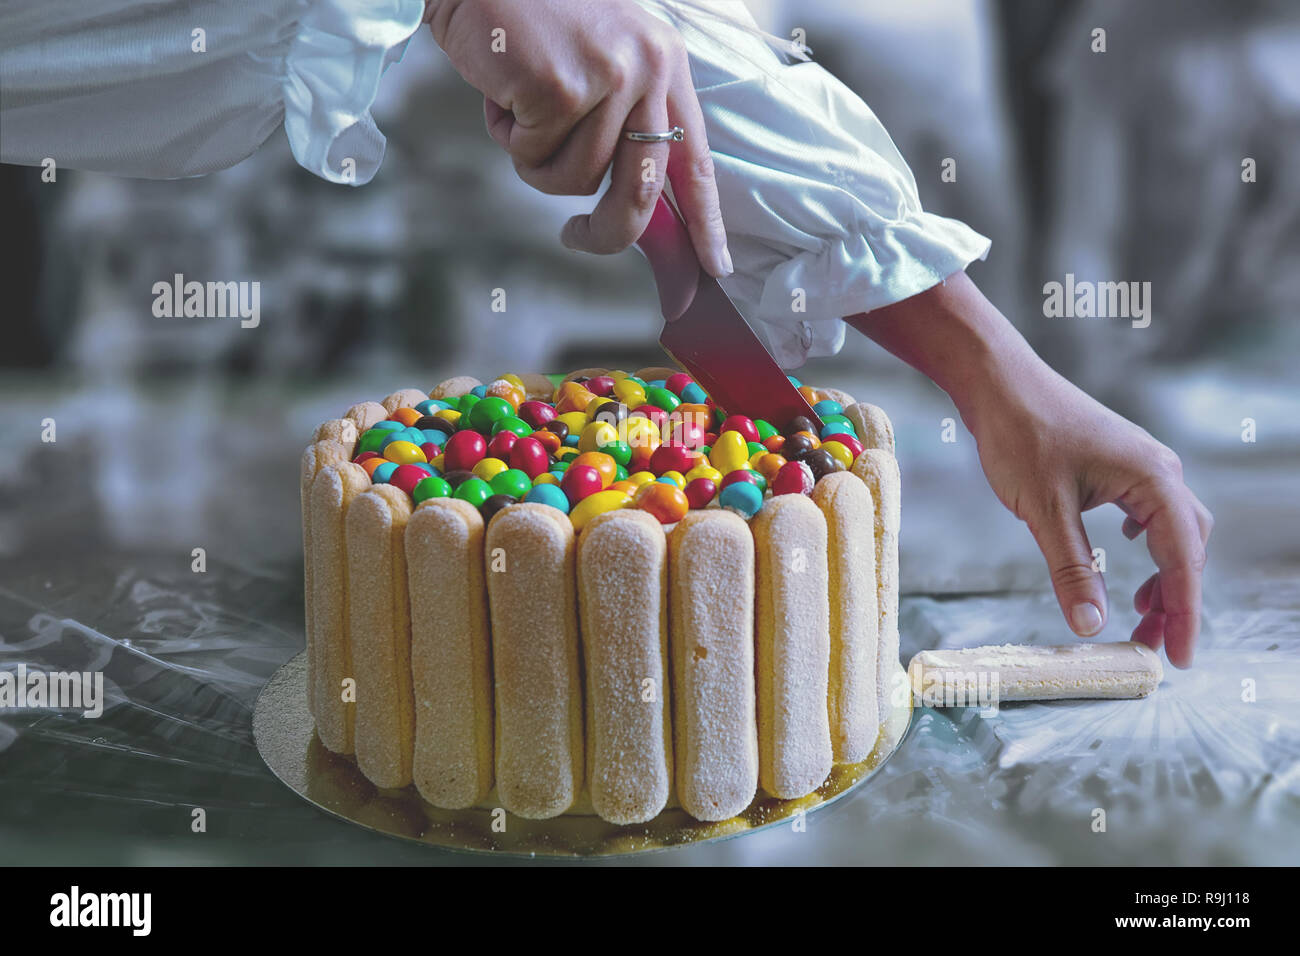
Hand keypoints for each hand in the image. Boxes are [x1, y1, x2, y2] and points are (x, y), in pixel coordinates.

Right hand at [427, 0, 731, 275]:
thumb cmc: (531, 21)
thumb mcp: (599, 61)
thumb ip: (623, 120)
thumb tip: (634, 202)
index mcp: (666, 63)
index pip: (695, 157)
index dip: (706, 219)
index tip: (717, 265)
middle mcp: (648, 68)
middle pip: (641, 189)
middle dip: (608, 231)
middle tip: (575, 238)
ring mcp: (607, 78)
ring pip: (575, 180)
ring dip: (536, 158)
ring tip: (520, 105)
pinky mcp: (561, 89)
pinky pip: (534, 158)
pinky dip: (508, 137)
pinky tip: (502, 93)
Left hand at [848, 272, 1211, 666]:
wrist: (998, 382)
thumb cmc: (1021, 435)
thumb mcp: (1045, 511)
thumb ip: (1072, 570)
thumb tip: (1092, 626)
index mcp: (1153, 480)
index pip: (1182, 561)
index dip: (1183, 614)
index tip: (1179, 659)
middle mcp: (1158, 471)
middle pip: (1187, 548)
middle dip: (1174, 600)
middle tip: (1149, 645)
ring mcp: (1140, 465)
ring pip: (1170, 531)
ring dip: (1161, 574)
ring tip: (1137, 612)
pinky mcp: (1119, 464)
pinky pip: (1149, 512)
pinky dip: (1146, 545)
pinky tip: (1122, 556)